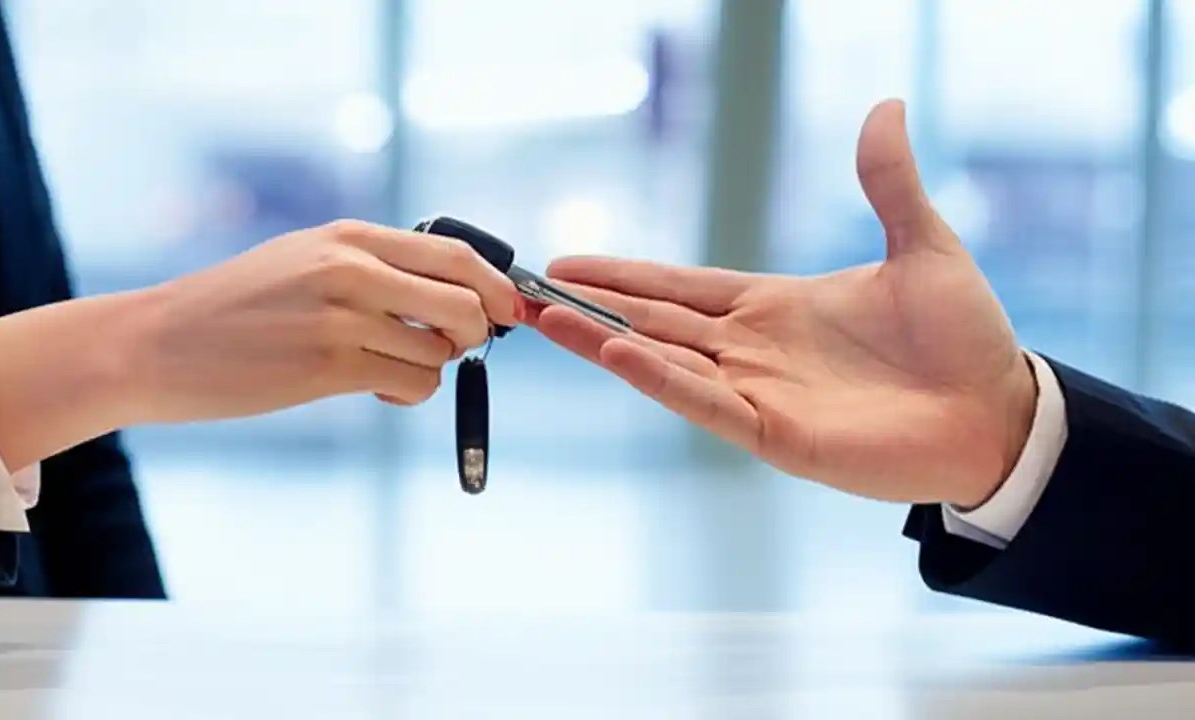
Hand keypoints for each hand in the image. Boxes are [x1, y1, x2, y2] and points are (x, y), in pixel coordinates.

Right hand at [0, 220, 519, 468]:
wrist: (158, 343)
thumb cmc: (236, 307)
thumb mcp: (304, 260)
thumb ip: (373, 267)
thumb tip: (453, 293)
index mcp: (349, 236)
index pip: (456, 254)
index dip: (497, 285)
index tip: (511, 310)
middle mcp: (352, 268)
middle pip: (464, 302)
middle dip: (475, 332)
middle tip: (454, 347)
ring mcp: (341, 317)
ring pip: (438, 351)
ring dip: (428, 370)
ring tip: (386, 371)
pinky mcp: (328, 366)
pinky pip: (410, 384)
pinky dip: (406, 392)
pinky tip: (373, 389)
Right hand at [533, 100, 1035, 508]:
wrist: (999, 415)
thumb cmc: (964, 339)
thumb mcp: (923, 245)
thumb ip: (888, 183)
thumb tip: (886, 106)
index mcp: (774, 307)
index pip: (679, 287)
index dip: (623, 272)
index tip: (568, 262)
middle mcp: (753, 350)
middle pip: (654, 320)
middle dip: (591, 304)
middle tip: (528, 290)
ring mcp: (759, 392)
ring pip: (664, 361)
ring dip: (605, 338)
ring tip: (548, 318)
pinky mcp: (776, 433)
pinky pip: (706, 403)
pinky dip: (661, 379)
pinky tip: (618, 352)